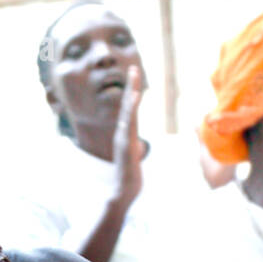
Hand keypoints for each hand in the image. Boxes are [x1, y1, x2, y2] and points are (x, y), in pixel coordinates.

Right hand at [111, 64, 144, 208]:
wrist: (123, 193)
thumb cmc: (129, 179)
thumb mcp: (134, 159)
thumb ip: (135, 150)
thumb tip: (139, 147)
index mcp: (126, 135)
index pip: (130, 111)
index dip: (132, 94)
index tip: (135, 77)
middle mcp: (123, 134)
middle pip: (127, 106)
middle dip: (131, 86)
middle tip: (134, 67)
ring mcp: (123, 139)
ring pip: (127, 112)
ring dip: (130, 94)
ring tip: (134, 77)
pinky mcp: (125, 145)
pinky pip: (129, 124)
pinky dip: (131, 110)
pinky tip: (134, 98)